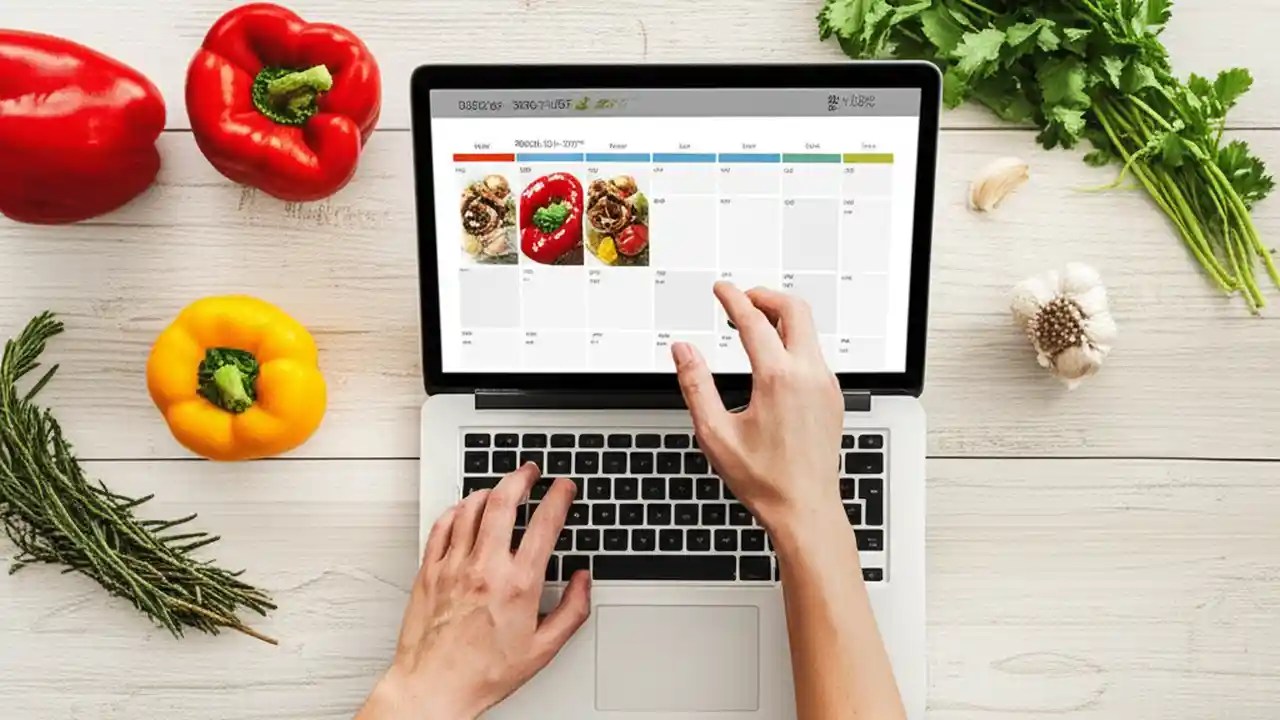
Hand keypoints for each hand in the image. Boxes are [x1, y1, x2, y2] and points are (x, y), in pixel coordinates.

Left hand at [358, 465, 590, 719]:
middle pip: (503, 502)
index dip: (558, 498)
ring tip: (499, 488)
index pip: (544, 525)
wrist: (434, 688)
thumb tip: (583, 582)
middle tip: (529, 471)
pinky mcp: (429, 572)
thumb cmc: (483, 673)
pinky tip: (464, 510)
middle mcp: (485, 569)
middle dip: (520, 478)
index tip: (563, 487)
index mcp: (518, 585)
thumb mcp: (543, 649)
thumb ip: (572, 611)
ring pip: (470, 509)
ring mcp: (454, 567)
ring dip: (489, 491)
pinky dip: (456, 511)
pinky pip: (442, 527)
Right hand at [672, 282, 843, 536]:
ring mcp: (825, 385)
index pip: (754, 321)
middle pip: (794, 310)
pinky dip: (793, 341)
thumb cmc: (765, 480)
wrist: (805, 509)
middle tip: (742, 299)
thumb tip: (683, 351)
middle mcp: (809, 375)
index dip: (733, 300)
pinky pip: (814, 353)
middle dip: (766, 296)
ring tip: (754, 325)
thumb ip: (696, 385)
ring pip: (808, 330)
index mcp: (779, 379)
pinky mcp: (832, 397)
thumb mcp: (715, 433)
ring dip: (781, 318)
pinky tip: (774, 357)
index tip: (721, 290)